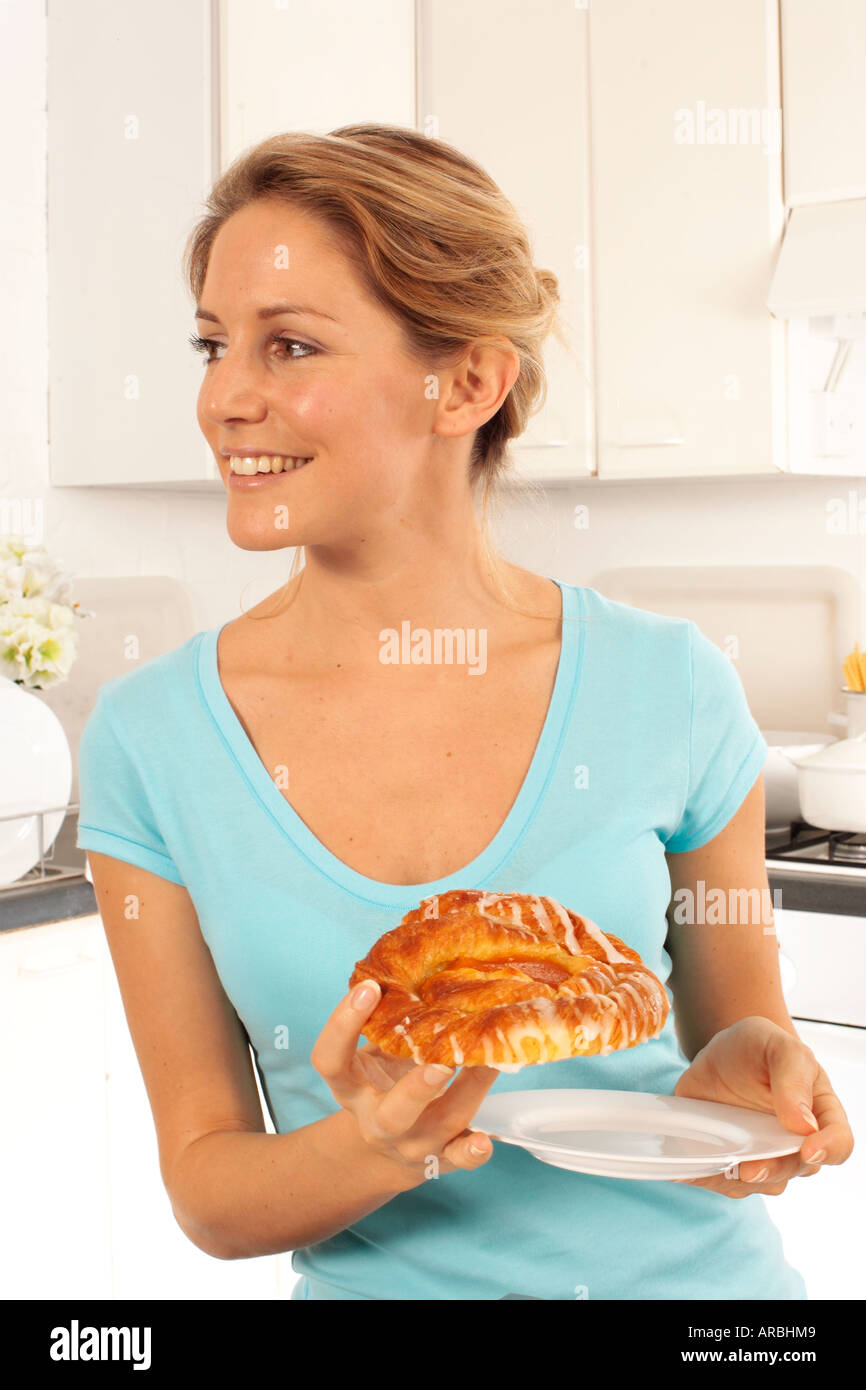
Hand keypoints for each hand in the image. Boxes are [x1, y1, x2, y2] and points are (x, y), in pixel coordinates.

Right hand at [311, 978, 498, 1180]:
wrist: (386, 1150)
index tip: (368, 987)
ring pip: (439, 1126)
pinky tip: (485, 1140)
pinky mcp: (442, 1158)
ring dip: (466, 1094)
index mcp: (351, 1088)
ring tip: (490, 1062)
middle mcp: (378, 1121)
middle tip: (439, 1062)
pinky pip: (459, 1159)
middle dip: (416, 1090)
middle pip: (391, 1115)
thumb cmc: (383, 1082)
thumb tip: (414, 955)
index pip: (330, 1060)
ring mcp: (413, 1144)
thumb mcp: (374, 1052)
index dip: (342, 1025)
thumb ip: (387, 1019)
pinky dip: (473, 1151)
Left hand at [671, 1016, 853, 1197]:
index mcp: (820, 1112)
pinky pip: (730, 1184)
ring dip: (741, 1180)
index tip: (808, 1149)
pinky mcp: (737, 1161)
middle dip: (774, 1170)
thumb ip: (793, 1077)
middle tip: (748, 1167)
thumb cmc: (756, 1047)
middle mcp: (798, 1142)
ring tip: (717, 1162)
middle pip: (798, 1169)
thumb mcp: (775, 1045)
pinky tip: (696, 1167)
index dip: (829, 1150)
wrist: (719, 1056)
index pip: (839, 1142)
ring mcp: (768, 1155)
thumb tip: (804, 1125)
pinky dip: (714, 1178)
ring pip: (765, 1184)